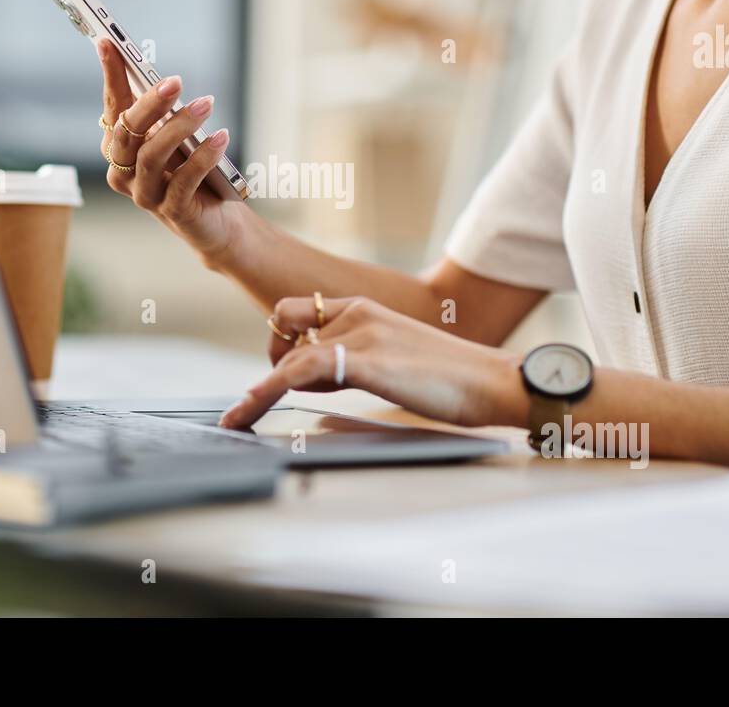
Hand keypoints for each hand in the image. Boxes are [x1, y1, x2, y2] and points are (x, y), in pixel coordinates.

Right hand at [96, 38, 248, 263]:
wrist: (216, 220)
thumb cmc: (192, 172)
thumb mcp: (176, 137)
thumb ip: (164, 114)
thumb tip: (163, 79)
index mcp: (120, 148)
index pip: (113, 105)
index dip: (111, 74)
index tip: (109, 42)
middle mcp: (123, 172)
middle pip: (128, 133)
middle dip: (149, 104)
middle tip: (175, 80)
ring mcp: (145, 195)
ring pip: (151, 156)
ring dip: (180, 126)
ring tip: (206, 103)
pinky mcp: (172, 211)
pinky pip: (184, 182)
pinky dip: (203, 157)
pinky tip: (221, 137)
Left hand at [219, 296, 527, 429]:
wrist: (494, 381)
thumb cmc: (453, 379)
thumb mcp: (394, 362)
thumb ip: (357, 361)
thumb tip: (324, 378)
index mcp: (365, 309)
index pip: (303, 312)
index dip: (283, 342)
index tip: (276, 373)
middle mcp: (357, 313)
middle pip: (287, 326)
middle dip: (270, 361)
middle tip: (259, 401)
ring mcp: (360, 334)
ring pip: (288, 354)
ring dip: (256, 390)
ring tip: (235, 420)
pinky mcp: (364, 360)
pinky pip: (298, 372)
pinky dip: (265, 393)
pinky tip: (248, 412)